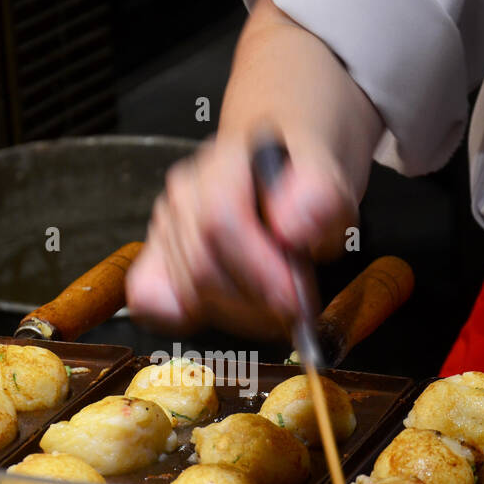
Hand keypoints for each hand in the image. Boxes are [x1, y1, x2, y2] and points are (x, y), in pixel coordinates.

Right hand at [126, 135, 356, 339]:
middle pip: (202, 267)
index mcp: (224, 162)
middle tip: (295, 313)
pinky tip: (226, 312)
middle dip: (254, 305)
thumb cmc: (305, 176)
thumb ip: (319, 198)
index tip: (295, 304)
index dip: (258, 273)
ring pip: (187, 292)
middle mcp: (185, 192)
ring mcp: (166, 225)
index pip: (220, 223)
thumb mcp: (332, 181)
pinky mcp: (156, 256)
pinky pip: (150, 299)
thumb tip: (291, 227)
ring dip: (238, 316)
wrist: (285, 163)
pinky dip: (186, 320)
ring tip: (275, 308)